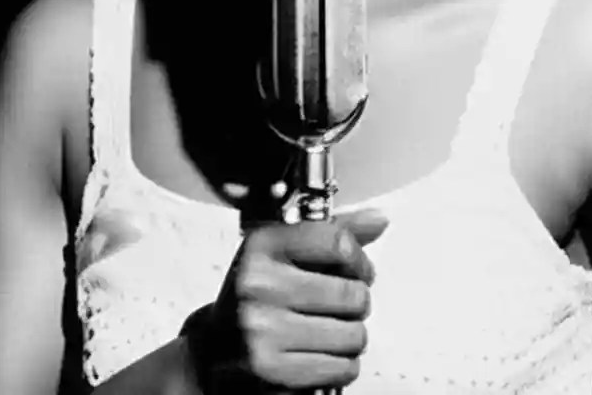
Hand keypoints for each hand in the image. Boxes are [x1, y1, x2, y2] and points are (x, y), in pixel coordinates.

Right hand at [187, 209, 389, 391]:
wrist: (212, 353)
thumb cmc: (255, 298)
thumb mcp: (281, 254)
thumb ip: (330, 235)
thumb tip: (379, 219)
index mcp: (262, 247)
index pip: (338, 243)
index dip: (360, 261)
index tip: (358, 272)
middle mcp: (258, 284)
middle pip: (352, 293)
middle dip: (356, 305)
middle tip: (339, 308)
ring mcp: (263, 329)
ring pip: (353, 335)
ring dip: (350, 338)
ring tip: (327, 334)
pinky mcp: (273, 371)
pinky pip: (342, 368)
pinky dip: (341, 366)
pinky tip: (320, 357)